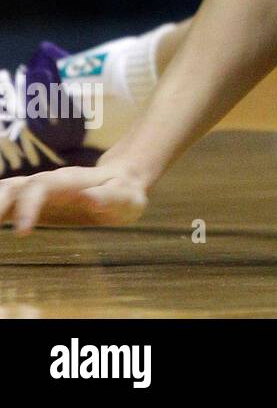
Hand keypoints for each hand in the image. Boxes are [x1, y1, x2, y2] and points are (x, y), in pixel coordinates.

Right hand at [0, 162, 149, 232]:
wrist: (121, 179)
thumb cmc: (126, 192)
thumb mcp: (128, 198)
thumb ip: (110, 198)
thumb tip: (90, 200)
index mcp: (69, 181)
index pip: (41, 187)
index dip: (28, 207)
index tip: (22, 232)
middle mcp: (47, 182)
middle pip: (13, 187)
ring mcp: (36, 191)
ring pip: (4, 191)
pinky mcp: (30, 202)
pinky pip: (3, 202)